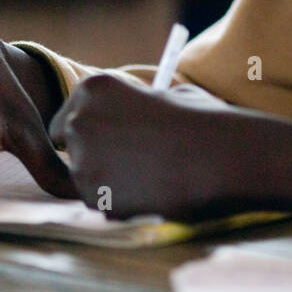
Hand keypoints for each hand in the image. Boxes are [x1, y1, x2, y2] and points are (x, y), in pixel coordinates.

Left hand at [49, 72, 291, 220]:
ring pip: (85, 179)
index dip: (92, 130)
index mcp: (94, 88)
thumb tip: (123, 121)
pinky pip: (101, 204)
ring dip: (109, 182)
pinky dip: (122, 204)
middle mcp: (79, 120)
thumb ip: (135, 107)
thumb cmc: (202, 121)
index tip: (113, 138)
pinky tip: (154, 193)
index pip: (69, 116)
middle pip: (69, 147)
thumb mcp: (165, 96)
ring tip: (152, 177)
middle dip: (93, 156)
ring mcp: (83, 161)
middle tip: (132, 162)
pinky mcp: (94, 198)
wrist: (222, 157)